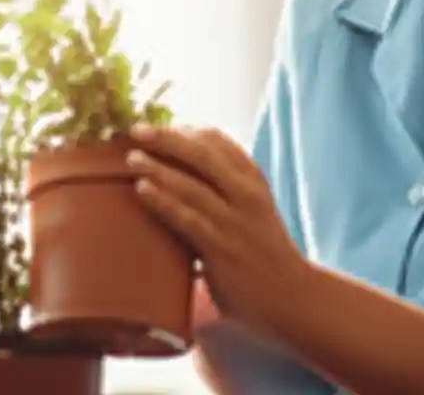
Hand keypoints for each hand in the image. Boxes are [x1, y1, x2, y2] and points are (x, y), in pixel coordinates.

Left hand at [127, 124, 313, 334]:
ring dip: (157, 168)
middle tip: (136, 130)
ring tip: (131, 158)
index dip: (184, 130)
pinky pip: (187, 219)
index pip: (217, 141)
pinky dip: (163, 201)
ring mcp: (234, 221)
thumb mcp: (251, 209)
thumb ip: (223, 188)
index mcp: (252, 180)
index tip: (156, 126)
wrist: (291, 297)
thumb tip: (175, 170)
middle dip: (166, 138)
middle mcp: (246, 194)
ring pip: (191, 184)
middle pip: (202, 154)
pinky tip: (142, 189)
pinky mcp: (222, 248)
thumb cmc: (262, 252)